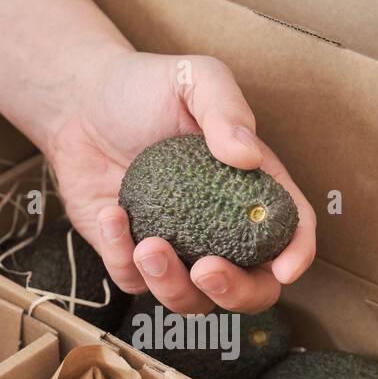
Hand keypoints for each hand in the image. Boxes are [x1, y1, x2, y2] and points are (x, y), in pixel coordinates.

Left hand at [45, 50, 316, 313]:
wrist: (80, 102)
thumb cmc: (146, 88)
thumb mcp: (195, 78)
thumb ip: (226, 109)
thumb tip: (248, 156)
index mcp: (250, 189)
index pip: (290, 230)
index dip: (297, 254)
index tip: (285, 269)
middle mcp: (221, 228)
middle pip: (251, 287)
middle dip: (236, 293)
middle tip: (207, 270)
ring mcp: (178, 248)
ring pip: (192, 300)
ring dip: (173, 286)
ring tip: (148, 246)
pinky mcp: (131, 257)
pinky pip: (134, 281)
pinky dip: (123, 258)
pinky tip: (112, 215)